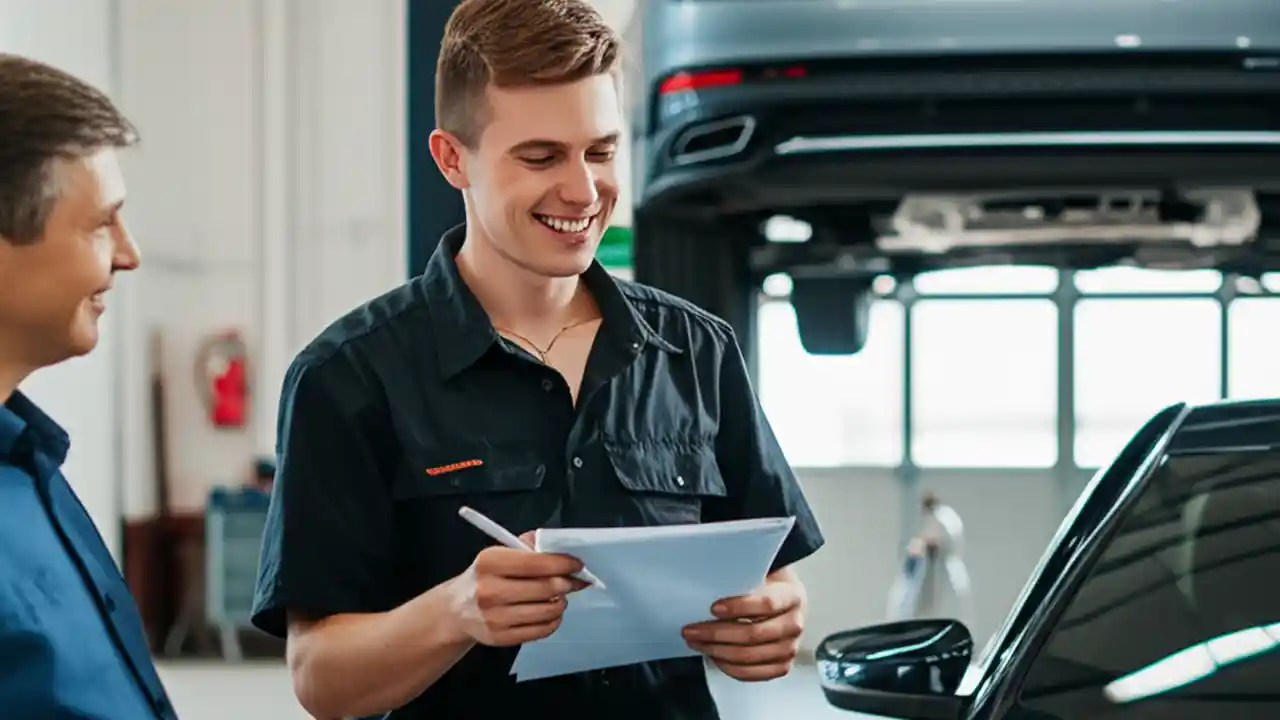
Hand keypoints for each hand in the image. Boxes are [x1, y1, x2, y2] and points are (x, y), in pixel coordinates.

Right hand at [447, 531, 589, 646]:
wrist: (456, 610)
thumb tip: (558, 545)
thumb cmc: (484, 577)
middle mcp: (490, 590)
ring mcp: (495, 617)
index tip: (578, 564)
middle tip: (574, 581)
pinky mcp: (501, 638)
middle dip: (567, 583)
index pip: (536, 563)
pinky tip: (550, 612)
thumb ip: (526, 546)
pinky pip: (541, 630)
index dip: (563, 563)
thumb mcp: (497, 554)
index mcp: (489, 563)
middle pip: (546, 588)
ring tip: (559, 597)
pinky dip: (553, 620)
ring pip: (547, 611)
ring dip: (561, 603)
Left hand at [682, 575, 805, 681]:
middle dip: (717, 633)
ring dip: (717, 651)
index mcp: (792, 595)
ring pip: (751, 656)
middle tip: (691, 630)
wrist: (783, 602)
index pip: (767, 603)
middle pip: (754, 634)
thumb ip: (740, 579)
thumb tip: (705, 585)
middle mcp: (794, 623)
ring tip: (697, 642)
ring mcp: (790, 647)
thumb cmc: (765, 586)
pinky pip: (754, 673)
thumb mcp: (758, 573)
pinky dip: (730, 667)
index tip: (713, 608)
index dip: (739, 607)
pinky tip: (714, 656)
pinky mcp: (782, 665)